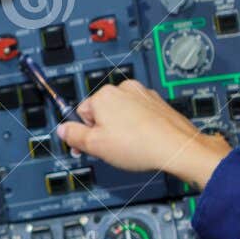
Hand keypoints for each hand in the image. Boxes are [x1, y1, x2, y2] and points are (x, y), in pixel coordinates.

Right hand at [55, 78, 231, 188]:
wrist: (176, 147)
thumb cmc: (139, 145)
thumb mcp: (95, 146)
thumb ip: (73, 135)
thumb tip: (63, 129)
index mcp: (103, 95)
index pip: (80, 113)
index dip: (83, 133)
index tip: (88, 147)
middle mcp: (123, 89)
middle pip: (101, 111)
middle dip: (102, 130)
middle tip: (109, 149)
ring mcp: (142, 94)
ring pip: (120, 112)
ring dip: (120, 128)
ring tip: (128, 146)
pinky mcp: (156, 103)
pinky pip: (138, 113)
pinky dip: (136, 126)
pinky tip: (141, 140)